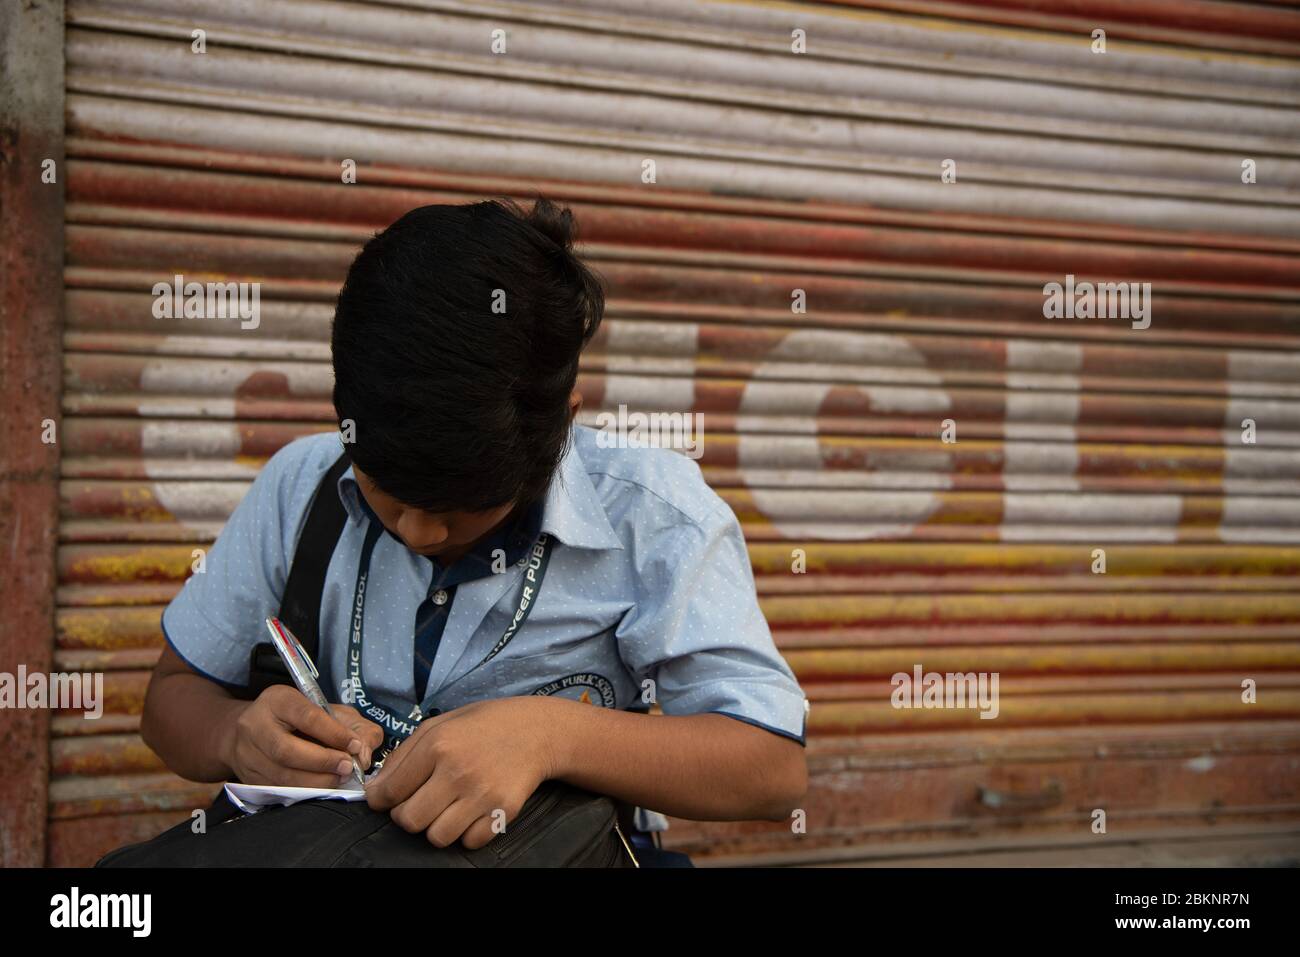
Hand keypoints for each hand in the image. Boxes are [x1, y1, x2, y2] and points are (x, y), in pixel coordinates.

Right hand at [221, 684, 383, 786]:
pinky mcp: (247, 777)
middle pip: (287, 750)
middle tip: (347, 767)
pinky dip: (303, 792)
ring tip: (338, 779)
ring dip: (315, 782)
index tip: (355, 745)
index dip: (334, 734)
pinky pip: (277, 790)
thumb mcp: (327, 709)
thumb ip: (352, 725)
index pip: (307, 717)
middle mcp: (256, 725)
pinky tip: (320, 788)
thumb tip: (363, 753)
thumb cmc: (298, 718)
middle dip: (323, 762)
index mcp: (278, 700)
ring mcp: (247, 754)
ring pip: (281, 775)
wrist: (252, 730)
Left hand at [365, 697, 561, 849]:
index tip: (387, 799)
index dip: (381, 800)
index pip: (389, 792)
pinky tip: (472, 811)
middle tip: (420, 801)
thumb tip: (375, 791)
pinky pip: (469, 842)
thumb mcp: (439, 725)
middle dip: (408, 815)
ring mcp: (482, 793)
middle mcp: (458, 771)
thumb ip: (402, 756)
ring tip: (447, 807)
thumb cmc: (483, 726)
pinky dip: (467, 832)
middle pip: (409, 821)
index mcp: (437, 745)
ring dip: (437, 826)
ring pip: (437, 837)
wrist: (536, 731)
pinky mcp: (503, 810)